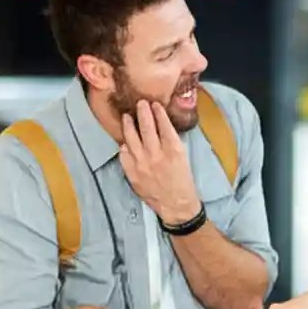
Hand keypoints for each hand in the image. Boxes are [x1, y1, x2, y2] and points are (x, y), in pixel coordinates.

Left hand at [120, 101, 200, 223]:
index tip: (154, 104)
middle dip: (143, 112)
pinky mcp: (133, 173)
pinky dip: (125, 146)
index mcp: (173, 150)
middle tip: (140, 103)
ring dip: (129, 125)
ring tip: (127, 117)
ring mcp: (142, 164)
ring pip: (131, 138)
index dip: (158, 112)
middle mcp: (156, 155)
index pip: (163, 124)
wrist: (176, 204)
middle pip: (146, 127)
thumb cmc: (182, 180)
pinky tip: (126, 141)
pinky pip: (124, 155)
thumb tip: (160, 125)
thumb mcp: (183, 157)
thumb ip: (171, 142)